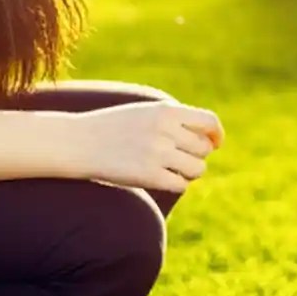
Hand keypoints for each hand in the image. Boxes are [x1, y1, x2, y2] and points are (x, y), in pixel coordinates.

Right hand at [66, 100, 223, 191]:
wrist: (79, 141)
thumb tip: (210, 138)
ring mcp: (157, 154)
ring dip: (190, 172)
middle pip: (204, 148)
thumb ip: (176, 120)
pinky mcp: (148, 176)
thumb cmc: (115, 127)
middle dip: (197, 155)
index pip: (209, 122)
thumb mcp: (146, 112)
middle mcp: (165, 130)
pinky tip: (163, 180)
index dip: (217, 134)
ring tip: (173, 169)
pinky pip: (181, 185)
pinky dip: (177, 184)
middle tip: (181, 159)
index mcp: (166, 110)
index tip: (215, 143)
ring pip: (197, 169)